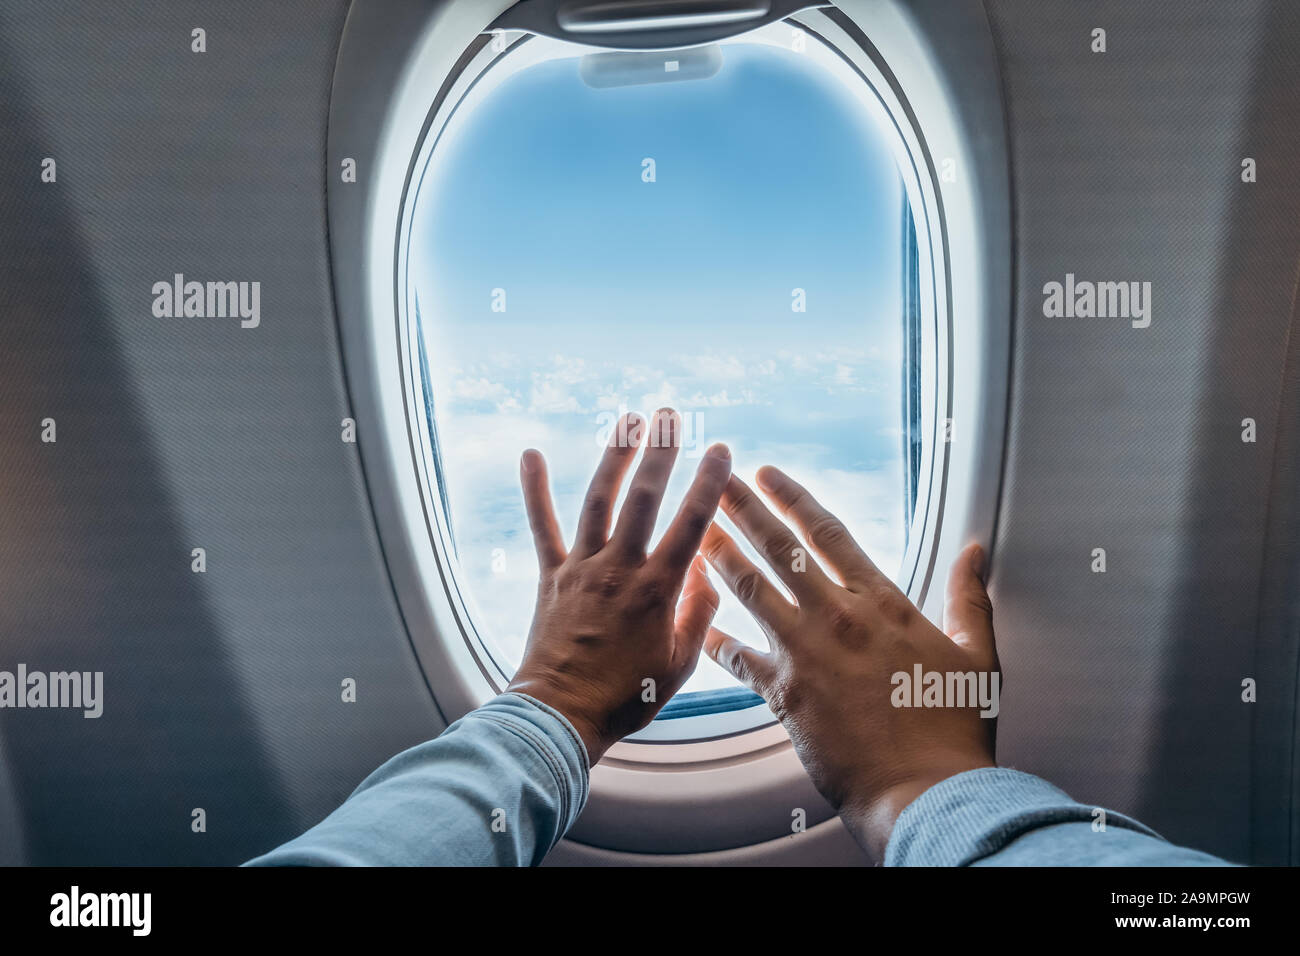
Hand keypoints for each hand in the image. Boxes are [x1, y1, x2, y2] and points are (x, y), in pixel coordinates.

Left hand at [507, 410, 731, 765]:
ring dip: (613, 456)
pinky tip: (531, 453)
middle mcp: (620, 570)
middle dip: (660, 452)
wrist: (562, 715)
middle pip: (643, 499)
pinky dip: (535, 489)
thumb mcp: (680, 664)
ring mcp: (582, 569)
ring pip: (598, 501)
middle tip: (671, 415)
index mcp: (658, 591)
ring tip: (628, 420)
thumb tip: (709, 573)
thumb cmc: (627, 697)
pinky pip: (541, 526)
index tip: (721, 450)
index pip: (690, 525)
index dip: (708, 484)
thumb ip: (699, 614)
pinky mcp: (550, 576)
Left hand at [701, 466, 997, 859]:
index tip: (767, 474)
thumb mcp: (976, 654)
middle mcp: (837, 617)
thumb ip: (968, 599)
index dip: (792, 498)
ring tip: (697, 533)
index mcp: (881, 602)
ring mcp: (806, 653)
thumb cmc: (953, 729)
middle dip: (742, 509)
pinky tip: (702, 628)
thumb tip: (975, 553)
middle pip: (778, 548)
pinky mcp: (784, 693)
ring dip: (720, 557)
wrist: (926, 790)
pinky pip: (739, 660)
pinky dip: (718, 642)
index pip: (827, 533)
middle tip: (715, 482)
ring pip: (751, 590)